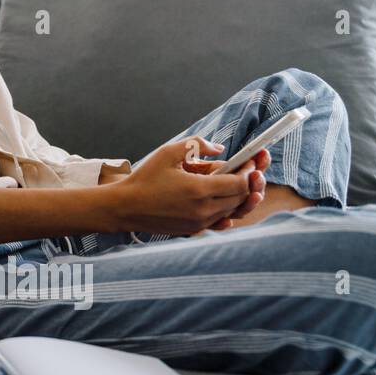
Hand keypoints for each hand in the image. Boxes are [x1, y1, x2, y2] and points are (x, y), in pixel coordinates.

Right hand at [104, 136, 263, 236]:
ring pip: (233, 210)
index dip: (249, 171)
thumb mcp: (168, 152)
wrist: (125, 207)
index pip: (240, 183)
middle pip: (241, 198)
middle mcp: (203, 209)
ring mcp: (200, 222)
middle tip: (249, 170)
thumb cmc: (145, 178)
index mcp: (199, 189)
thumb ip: (196, 144)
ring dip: (239, 197)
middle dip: (249, 183)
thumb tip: (219, 148)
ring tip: (237, 183)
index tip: (250, 161)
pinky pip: (221, 220)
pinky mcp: (194, 230)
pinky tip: (225, 199)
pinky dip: (227, 209)